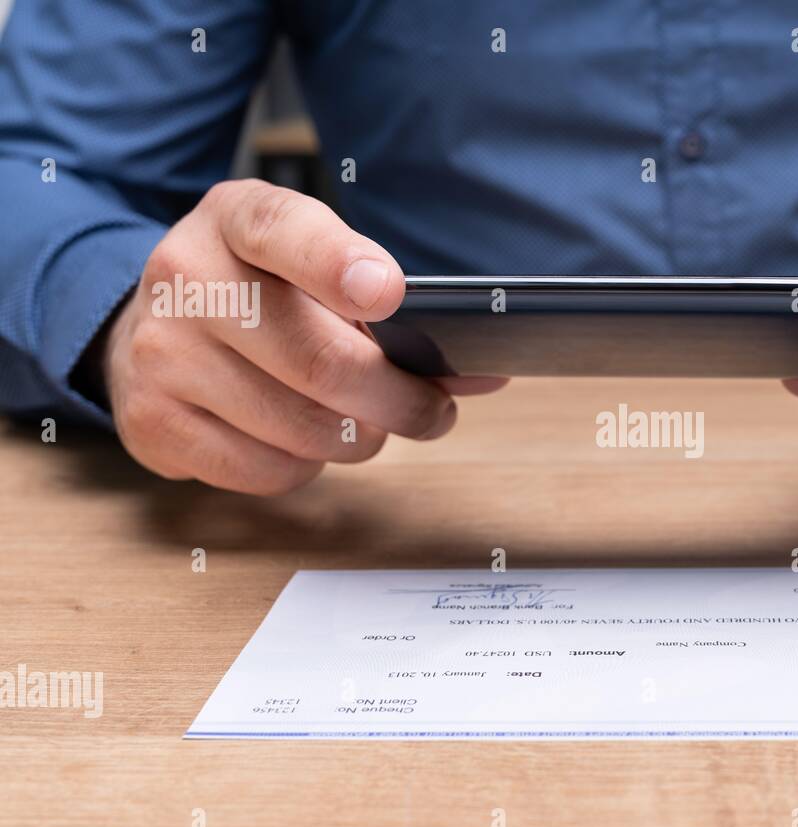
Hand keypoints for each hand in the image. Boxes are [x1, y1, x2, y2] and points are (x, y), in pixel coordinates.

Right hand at [102, 179, 503, 494]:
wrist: (151, 327)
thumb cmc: (262, 296)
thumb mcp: (313, 263)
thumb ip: (387, 304)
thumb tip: (479, 375)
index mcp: (236, 218)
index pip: (286, 231)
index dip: (341, 266)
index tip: (389, 295)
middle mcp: (186, 277)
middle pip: (322, 361)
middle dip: (399, 399)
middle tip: (433, 411)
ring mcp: (161, 353)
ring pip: (304, 428)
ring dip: (358, 438)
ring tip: (362, 421)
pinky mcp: (152, 423)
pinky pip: (267, 471)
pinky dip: (306, 467)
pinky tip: (301, 440)